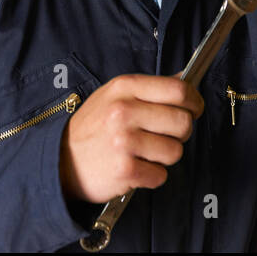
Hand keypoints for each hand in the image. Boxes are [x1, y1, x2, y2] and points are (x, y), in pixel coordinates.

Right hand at [59, 74, 203, 203]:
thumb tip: (182, 79)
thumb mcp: (114, 95)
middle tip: (166, 136)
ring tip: (145, 153)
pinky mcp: (125, 169)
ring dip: (165, 156)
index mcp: (125, 87)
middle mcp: (124, 111)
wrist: (62, 160)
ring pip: (175, 151)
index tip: (193, 109)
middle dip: (181, 133)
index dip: (194, 102)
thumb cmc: (93, 127)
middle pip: (183, 122)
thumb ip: (148, 88)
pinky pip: (161, 175)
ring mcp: (124, 141)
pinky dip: (152, 176)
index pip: (178, 90)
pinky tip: (136, 167)